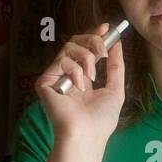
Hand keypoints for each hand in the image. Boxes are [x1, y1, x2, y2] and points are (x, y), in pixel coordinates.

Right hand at [34, 23, 125, 144]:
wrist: (87, 133)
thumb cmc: (101, 120)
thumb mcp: (115, 89)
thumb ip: (116, 66)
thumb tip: (117, 44)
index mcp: (82, 77)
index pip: (85, 49)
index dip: (94, 35)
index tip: (107, 28)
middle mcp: (67, 75)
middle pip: (75, 42)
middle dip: (92, 41)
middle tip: (102, 51)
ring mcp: (55, 78)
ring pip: (69, 47)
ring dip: (86, 59)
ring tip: (91, 79)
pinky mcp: (44, 81)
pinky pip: (62, 61)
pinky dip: (75, 71)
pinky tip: (78, 88)